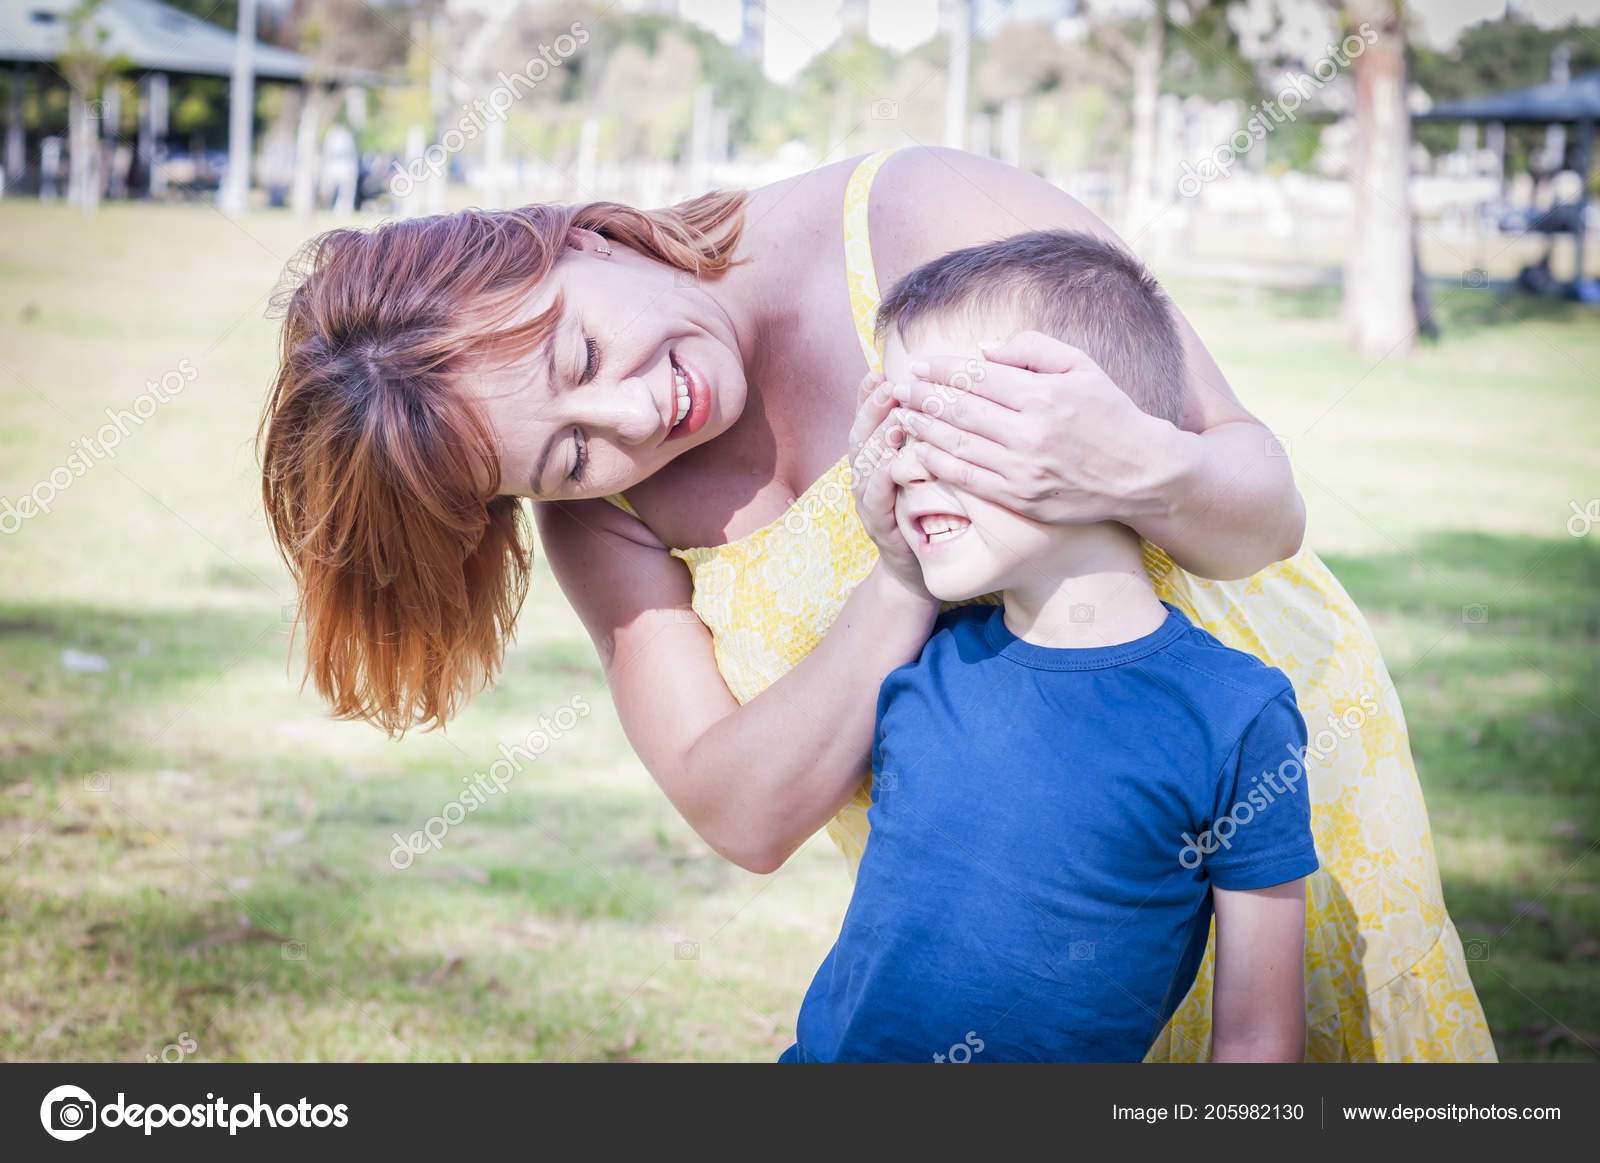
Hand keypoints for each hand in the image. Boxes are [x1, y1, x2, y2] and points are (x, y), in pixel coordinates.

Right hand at [847, 369, 930, 599]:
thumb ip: (924, 440)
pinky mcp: (879, 527)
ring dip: (876, 439)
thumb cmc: (928, 514)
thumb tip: (939, 400)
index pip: (867, 422)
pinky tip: (891, 463)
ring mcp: (867, 503)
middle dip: (872, 409)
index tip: (879, 371)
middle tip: (888, 385)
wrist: (919, 572)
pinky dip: (881, 479)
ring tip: (893, 417)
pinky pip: (875, 499)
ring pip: (863, 464)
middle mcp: (864, 478)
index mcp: (874, 461)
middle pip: (860, 436)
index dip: (868, 397)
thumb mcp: (924, 471)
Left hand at [889, 331, 1182, 527]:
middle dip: (924, 397)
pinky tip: (920, 452)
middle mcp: (1031, 433)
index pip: (979, 377)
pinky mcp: (1021, 498)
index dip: (943, 370)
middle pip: (961, 410)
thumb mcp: (1082, 366)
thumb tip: (984, 349)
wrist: (1142, 473)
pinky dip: (940, 464)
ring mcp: (1023, 470)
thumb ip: (1033, 349)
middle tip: (899, 389)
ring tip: (902, 416)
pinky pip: (969, 479)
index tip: (919, 365)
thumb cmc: (1110, 413)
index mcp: (1044, 395)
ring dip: (924, 429)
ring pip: (959, 445)